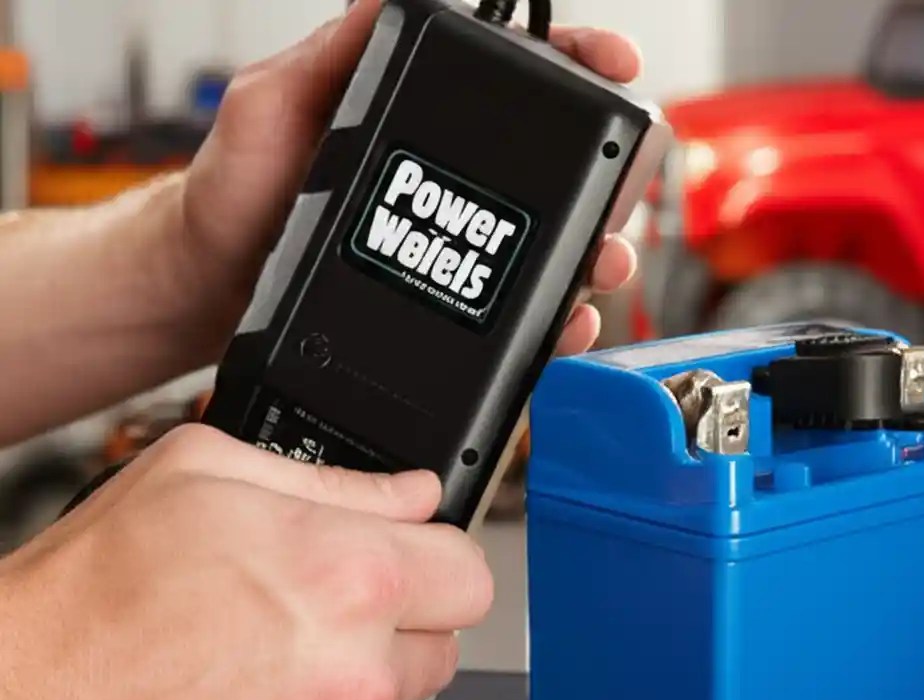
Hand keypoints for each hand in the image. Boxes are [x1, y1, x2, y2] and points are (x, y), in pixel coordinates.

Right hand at [0, 425, 491, 699]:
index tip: (410, 540)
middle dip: (418, 602)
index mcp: (351, 573)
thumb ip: (336, 480)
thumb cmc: (100, 584)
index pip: (472, 566)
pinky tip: (278, 668)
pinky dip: (338, 697)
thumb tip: (410, 490)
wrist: (32, 689)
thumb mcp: (206, 471)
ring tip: (301, 626)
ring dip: (379, 654)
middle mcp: (359, 662)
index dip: (439, 545)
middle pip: (453, 633)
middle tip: (352, 582)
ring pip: (410, 685)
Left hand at [180, 0, 642, 355]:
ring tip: (599, 268)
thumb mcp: (268, 106)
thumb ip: (331, 55)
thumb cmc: (230, 195)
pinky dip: (557, 318)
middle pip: (560, 166)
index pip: (518, 73)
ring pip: (553, 243)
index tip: (617, 66)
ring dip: (595, 255)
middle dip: (609, 184)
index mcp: (419, 111)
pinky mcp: (449, 292)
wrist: (209, 286)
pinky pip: (519, 309)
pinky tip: (566, 323)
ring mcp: (455, 236)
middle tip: (616, 203)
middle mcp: (448, 171)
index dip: (580, 62)